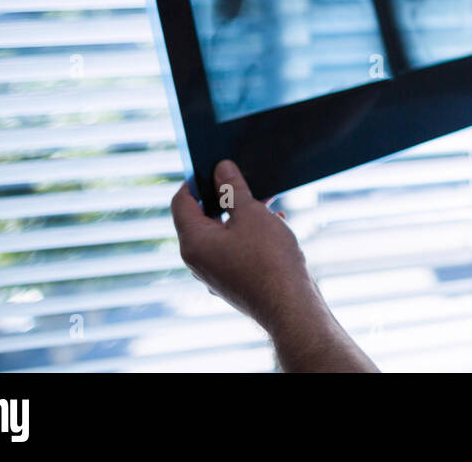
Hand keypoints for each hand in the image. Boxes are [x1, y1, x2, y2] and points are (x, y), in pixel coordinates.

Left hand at [171, 160, 376, 370]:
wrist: (290, 305)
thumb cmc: (268, 259)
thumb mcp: (251, 214)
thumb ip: (233, 189)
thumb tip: (221, 169)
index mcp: (194, 242)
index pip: (181, 202)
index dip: (196, 181)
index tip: (215, 166)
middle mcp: (198, 261)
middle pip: (202, 219)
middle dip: (226, 197)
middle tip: (246, 182)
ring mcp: (215, 274)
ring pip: (222, 235)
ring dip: (241, 216)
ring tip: (267, 204)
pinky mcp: (233, 282)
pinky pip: (235, 251)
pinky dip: (250, 236)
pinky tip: (275, 227)